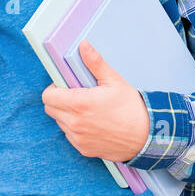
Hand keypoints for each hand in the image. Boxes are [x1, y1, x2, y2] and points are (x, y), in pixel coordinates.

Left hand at [41, 41, 150, 160]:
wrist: (146, 136)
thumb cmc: (132, 108)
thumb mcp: (114, 81)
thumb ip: (95, 63)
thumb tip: (84, 46)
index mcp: (79, 104)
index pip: (48, 96)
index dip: (55, 88)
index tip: (67, 86)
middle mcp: (75, 123)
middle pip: (50, 109)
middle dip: (59, 101)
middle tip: (77, 96)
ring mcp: (78, 138)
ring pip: (60, 122)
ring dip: (67, 115)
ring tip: (87, 110)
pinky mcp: (83, 149)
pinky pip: (70, 136)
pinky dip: (76, 128)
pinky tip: (92, 123)